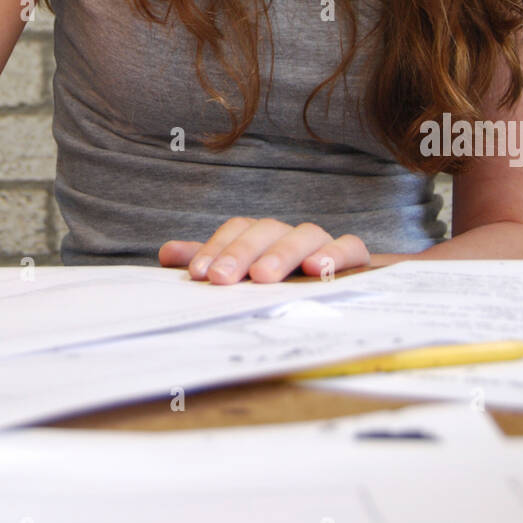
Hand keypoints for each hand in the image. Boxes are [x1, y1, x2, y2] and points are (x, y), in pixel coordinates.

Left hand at [159, 217, 370, 283]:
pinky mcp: (354, 258)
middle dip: (241, 253)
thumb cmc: (281, 285)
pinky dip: (334, 254)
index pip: (237, 230)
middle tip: (222, 279)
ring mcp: (322, 243)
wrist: (340, 292)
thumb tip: (167, 254)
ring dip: (282, 253)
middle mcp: (290, 234)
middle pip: (265, 230)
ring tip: (264, 277)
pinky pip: (349, 247)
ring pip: (304, 235)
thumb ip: (209, 264)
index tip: (199, 276)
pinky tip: (316, 270)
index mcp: (262, 236)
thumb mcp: (243, 277)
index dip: (217, 248)